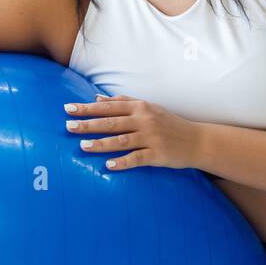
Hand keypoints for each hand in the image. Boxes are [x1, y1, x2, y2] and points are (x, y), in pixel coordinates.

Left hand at [63, 93, 202, 170]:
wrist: (197, 140)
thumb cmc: (169, 123)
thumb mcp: (148, 108)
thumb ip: (123, 102)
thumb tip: (96, 98)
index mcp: (140, 108)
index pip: (109, 107)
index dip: (88, 108)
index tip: (68, 108)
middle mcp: (144, 121)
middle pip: (111, 122)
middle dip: (88, 124)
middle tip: (69, 126)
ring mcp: (151, 138)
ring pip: (121, 140)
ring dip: (101, 143)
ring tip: (83, 146)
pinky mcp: (157, 155)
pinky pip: (137, 158)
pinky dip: (122, 162)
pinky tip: (108, 166)